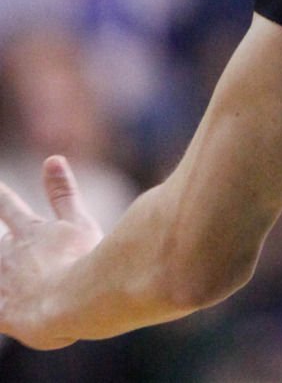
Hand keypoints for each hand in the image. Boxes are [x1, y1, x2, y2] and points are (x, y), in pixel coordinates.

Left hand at [0, 157, 101, 348]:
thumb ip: (62, 193)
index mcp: (28, 230)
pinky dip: (1, 302)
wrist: (73, 301)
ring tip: (11, 275)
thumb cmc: (83, 259)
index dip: (0, 197)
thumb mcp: (77, 220)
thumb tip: (52, 158)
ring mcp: (4, 284)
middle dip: (3, 244)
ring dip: (3, 269)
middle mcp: (10, 253)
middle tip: (10, 242)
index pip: (7, 206)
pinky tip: (5, 305)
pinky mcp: (2, 314)